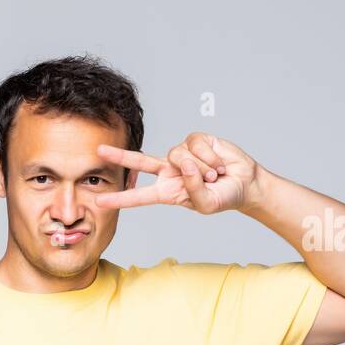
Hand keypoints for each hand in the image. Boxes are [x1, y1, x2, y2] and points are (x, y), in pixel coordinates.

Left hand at [94, 133, 263, 214]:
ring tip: (214, 176)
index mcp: (167, 192)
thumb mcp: (207, 204)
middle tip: (99, 150)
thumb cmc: (224, 197)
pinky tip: (218, 164)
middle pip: (140, 163)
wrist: (245, 182)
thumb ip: (193, 188)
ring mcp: (181, 155)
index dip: (120, 199)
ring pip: (179, 155)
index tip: (100, 202)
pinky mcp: (195, 141)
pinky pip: (195, 145)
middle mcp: (169, 172)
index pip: (139, 196)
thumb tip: (184, 163)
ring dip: (202, 168)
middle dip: (120, 156)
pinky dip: (209, 157)